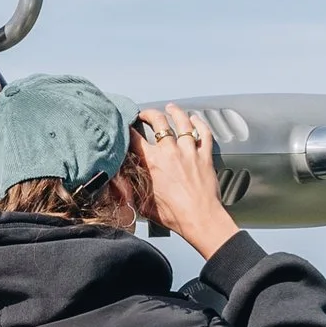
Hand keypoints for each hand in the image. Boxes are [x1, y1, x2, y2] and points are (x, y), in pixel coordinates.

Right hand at [136, 104, 236, 256]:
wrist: (200, 219)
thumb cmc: (174, 216)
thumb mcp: (144, 205)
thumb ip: (131, 190)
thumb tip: (120, 185)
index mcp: (152, 162)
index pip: (135, 138)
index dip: (128, 129)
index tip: (126, 126)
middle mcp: (170, 152)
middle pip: (158, 122)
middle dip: (149, 114)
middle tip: (145, 114)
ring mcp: (189, 152)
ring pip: (183, 122)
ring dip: (175, 112)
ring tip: (171, 107)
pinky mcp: (205, 156)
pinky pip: (204, 133)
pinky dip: (200, 123)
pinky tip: (196, 119)